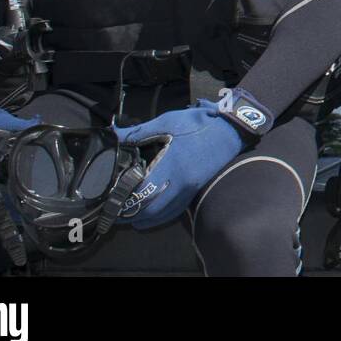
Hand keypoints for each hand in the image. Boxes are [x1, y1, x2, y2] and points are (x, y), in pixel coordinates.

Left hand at [113, 99, 244, 228]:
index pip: (143, 193)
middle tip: (116, 212)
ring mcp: (191, 189)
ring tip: (130, 217)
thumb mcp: (167, 122)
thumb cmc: (197, 124)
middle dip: (132, 215)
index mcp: (172, 166)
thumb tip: (113, 135)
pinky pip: (176, 209)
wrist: (230, 129)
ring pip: (165, 214)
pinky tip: (153, 214)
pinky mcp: (196, 189)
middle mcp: (182, 183)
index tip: (111, 202)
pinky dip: (162, 215)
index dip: (126, 202)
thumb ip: (139, 133)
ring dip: (147, 218)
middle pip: (153, 211)